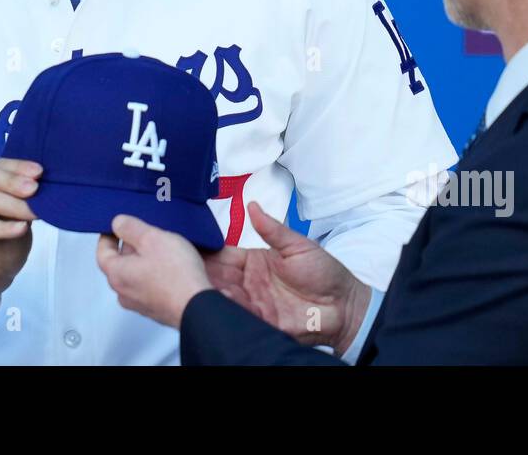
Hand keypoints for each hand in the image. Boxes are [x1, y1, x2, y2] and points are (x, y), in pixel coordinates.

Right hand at [0, 158, 40, 332]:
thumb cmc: (0, 247)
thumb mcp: (16, 217)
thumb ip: (21, 199)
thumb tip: (39, 184)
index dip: (17, 166)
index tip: (40, 172)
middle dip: (11, 180)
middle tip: (34, 188)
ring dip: (13, 204)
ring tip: (35, 212)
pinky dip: (3, 227)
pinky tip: (20, 229)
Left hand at [95, 215, 212, 328]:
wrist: (199, 305)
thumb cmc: (176, 275)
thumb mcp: (152, 238)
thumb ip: (130, 228)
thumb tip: (118, 223)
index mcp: (117, 274)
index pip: (103, 253)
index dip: (108, 236)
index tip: (115, 227)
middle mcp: (124, 293)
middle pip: (120, 264)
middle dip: (130, 247)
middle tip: (144, 234)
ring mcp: (140, 303)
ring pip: (136, 276)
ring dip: (145, 262)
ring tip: (162, 249)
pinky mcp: (157, 308)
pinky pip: (150, 287)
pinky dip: (156, 275)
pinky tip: (171, 267)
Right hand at [202, 201, 371, 355]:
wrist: (345, 306)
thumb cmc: (325, 273)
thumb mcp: (298, 245)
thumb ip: (273, 229)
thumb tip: (252, 205)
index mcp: (254, 262)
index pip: (223, 255)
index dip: (205, 250)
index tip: (185, 244)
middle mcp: (249, 284)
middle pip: (217, 276)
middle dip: (199, 271)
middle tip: (181, 263)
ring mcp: (253, 304)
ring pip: (222, 296)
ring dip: (208, 289)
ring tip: (194, 280)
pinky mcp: (261, 322)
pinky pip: (239, 315)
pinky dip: (227, 308)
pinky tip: (217, 299)